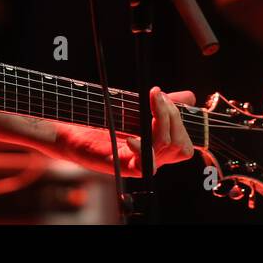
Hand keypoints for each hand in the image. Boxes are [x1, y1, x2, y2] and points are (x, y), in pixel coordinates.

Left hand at [52, 87, 196, 175]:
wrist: (73, 131)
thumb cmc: (104, 120)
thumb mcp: (137, 106)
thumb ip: (164, 103)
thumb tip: (189, 97)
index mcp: (159, 146)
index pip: (185, 141)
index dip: (180, 118)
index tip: (162, 95)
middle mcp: (154, 157)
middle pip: (181, 145)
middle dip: (172, 115)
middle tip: (157, 96)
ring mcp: (141, 163)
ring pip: (167, 147)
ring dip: (161, 120)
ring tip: (148, 106)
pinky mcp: (125, 167)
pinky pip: (145, 165)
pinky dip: (142, 148)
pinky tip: (132, 137)